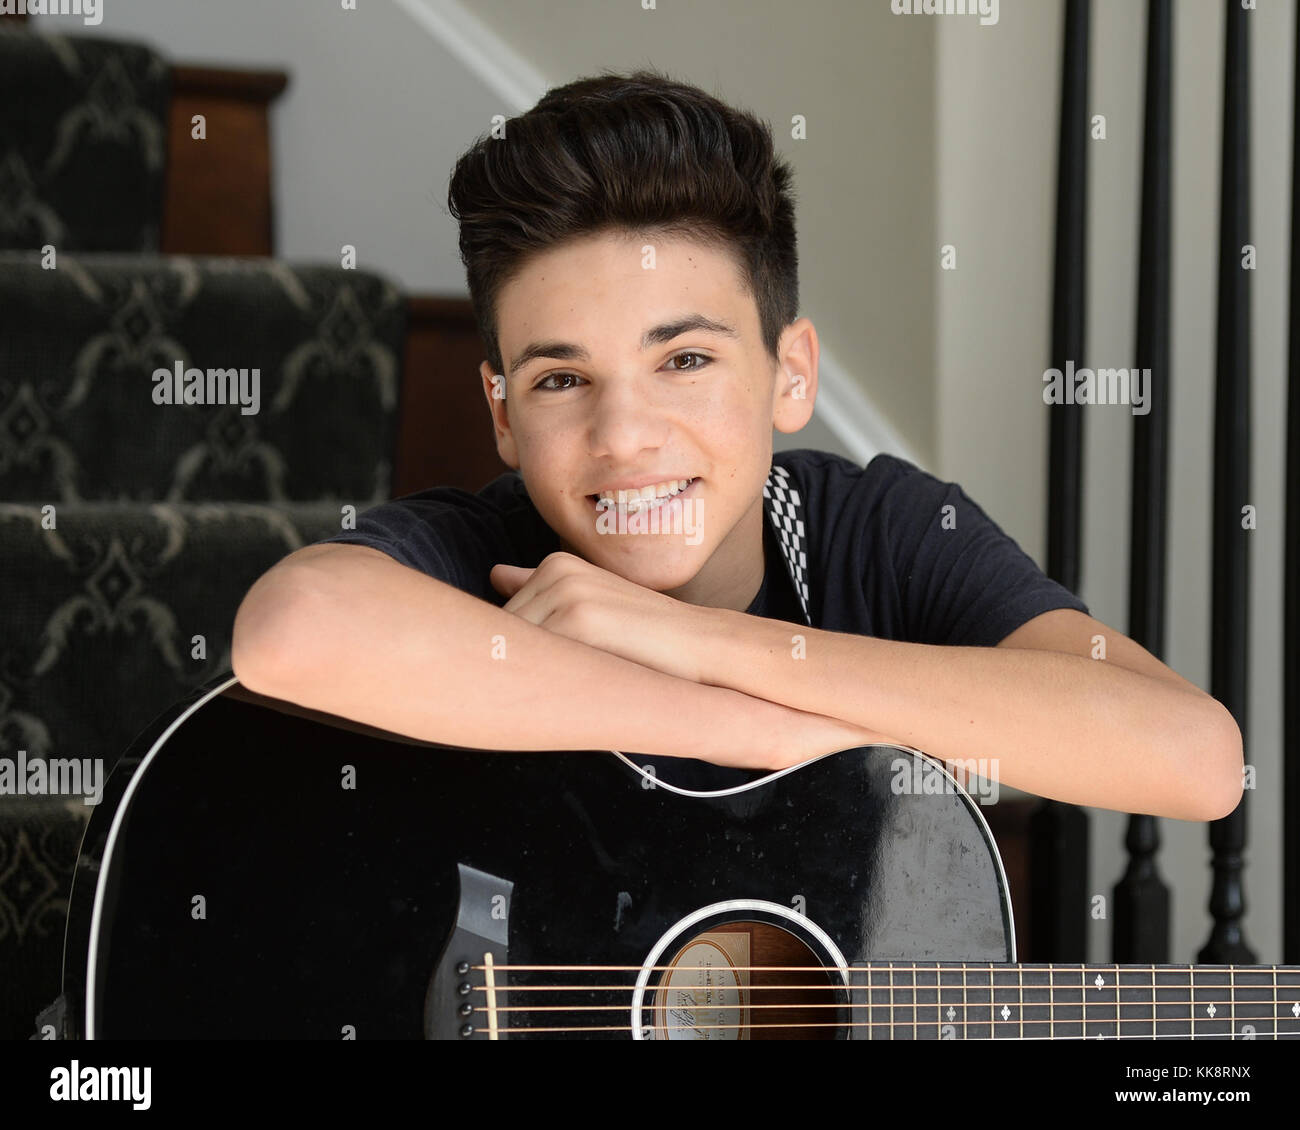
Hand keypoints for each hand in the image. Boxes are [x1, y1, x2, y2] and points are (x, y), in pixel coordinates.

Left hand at [489, 551, 713, 683]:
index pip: (500, 620)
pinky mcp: (578, 621)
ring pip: (512, 651)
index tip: (544, 669)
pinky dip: (546, 684)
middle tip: (568, 680)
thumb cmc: (649, 637)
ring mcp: (566, 593)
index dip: (516, 654)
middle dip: (518, 665)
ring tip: (579, 683)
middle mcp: (556, 572)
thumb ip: (539, 587)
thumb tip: (495, 574)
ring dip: (531, 678)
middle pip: (501, 635)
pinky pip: (536, 661)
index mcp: (556, 566)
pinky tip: (579, 689)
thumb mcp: (594, 603)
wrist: (704, 646)